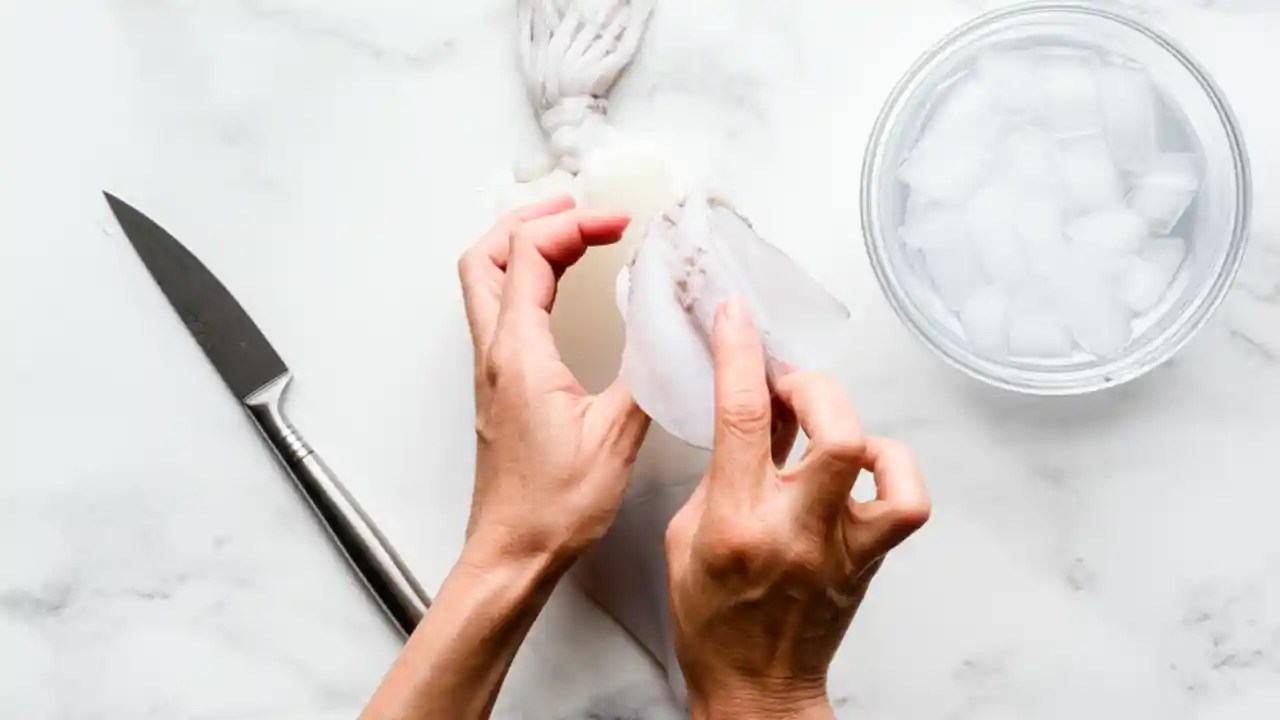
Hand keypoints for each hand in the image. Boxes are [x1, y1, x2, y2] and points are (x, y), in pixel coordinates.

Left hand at [361, 197, 650, 719]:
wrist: (511, 553)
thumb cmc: (553, 507)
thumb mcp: (616, 436)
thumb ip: (644, 373)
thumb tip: (669, 326)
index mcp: (519, 353)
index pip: (530, 254)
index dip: (575, 224)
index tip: (620, 224)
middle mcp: (495, 353)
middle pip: (486, 254)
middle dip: (531, 217)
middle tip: (580, 208)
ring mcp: (492, 368)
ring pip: (484, 280)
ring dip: (521, 244)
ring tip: (571, 232)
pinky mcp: (499, 385)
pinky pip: (499, 309)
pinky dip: (525, 278)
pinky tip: (560, 288)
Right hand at [664, 297, 930, 718]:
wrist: (757, 689)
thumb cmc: (714, 622)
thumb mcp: (686, 537)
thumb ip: (719, 473)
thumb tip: (753, 415)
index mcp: (734, 523)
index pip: (744, 416)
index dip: (742, 352)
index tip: (736, 316)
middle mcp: (794, 530)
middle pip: (833, 426)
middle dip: (809, 382)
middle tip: (786, 379)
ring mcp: (840, 544)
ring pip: (875, 457)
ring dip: (849, 418)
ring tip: (824, 418)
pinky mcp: (869, 557)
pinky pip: (906, 500)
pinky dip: (890, 465)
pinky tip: (862, 463)